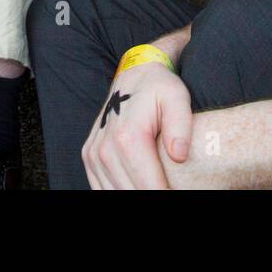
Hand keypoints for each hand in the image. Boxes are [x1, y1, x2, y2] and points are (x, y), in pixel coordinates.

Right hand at [82, 61, 192, 189]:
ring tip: (158, 187)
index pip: (149, 188)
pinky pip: (101, 189)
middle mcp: (105, 149)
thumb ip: (179, 125)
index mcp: (128, 137)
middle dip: (155, 196)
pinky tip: (135, 185)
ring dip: (135, 195)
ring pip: (115, 194)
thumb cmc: (159, 88)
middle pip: (132, 195)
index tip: (183, 192)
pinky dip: (118, 191)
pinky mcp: (89, 157)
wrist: (134, 75)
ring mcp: (93, 155)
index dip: (167, 196)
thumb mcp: (177, 97)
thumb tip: (179, 155)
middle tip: (173, 189)